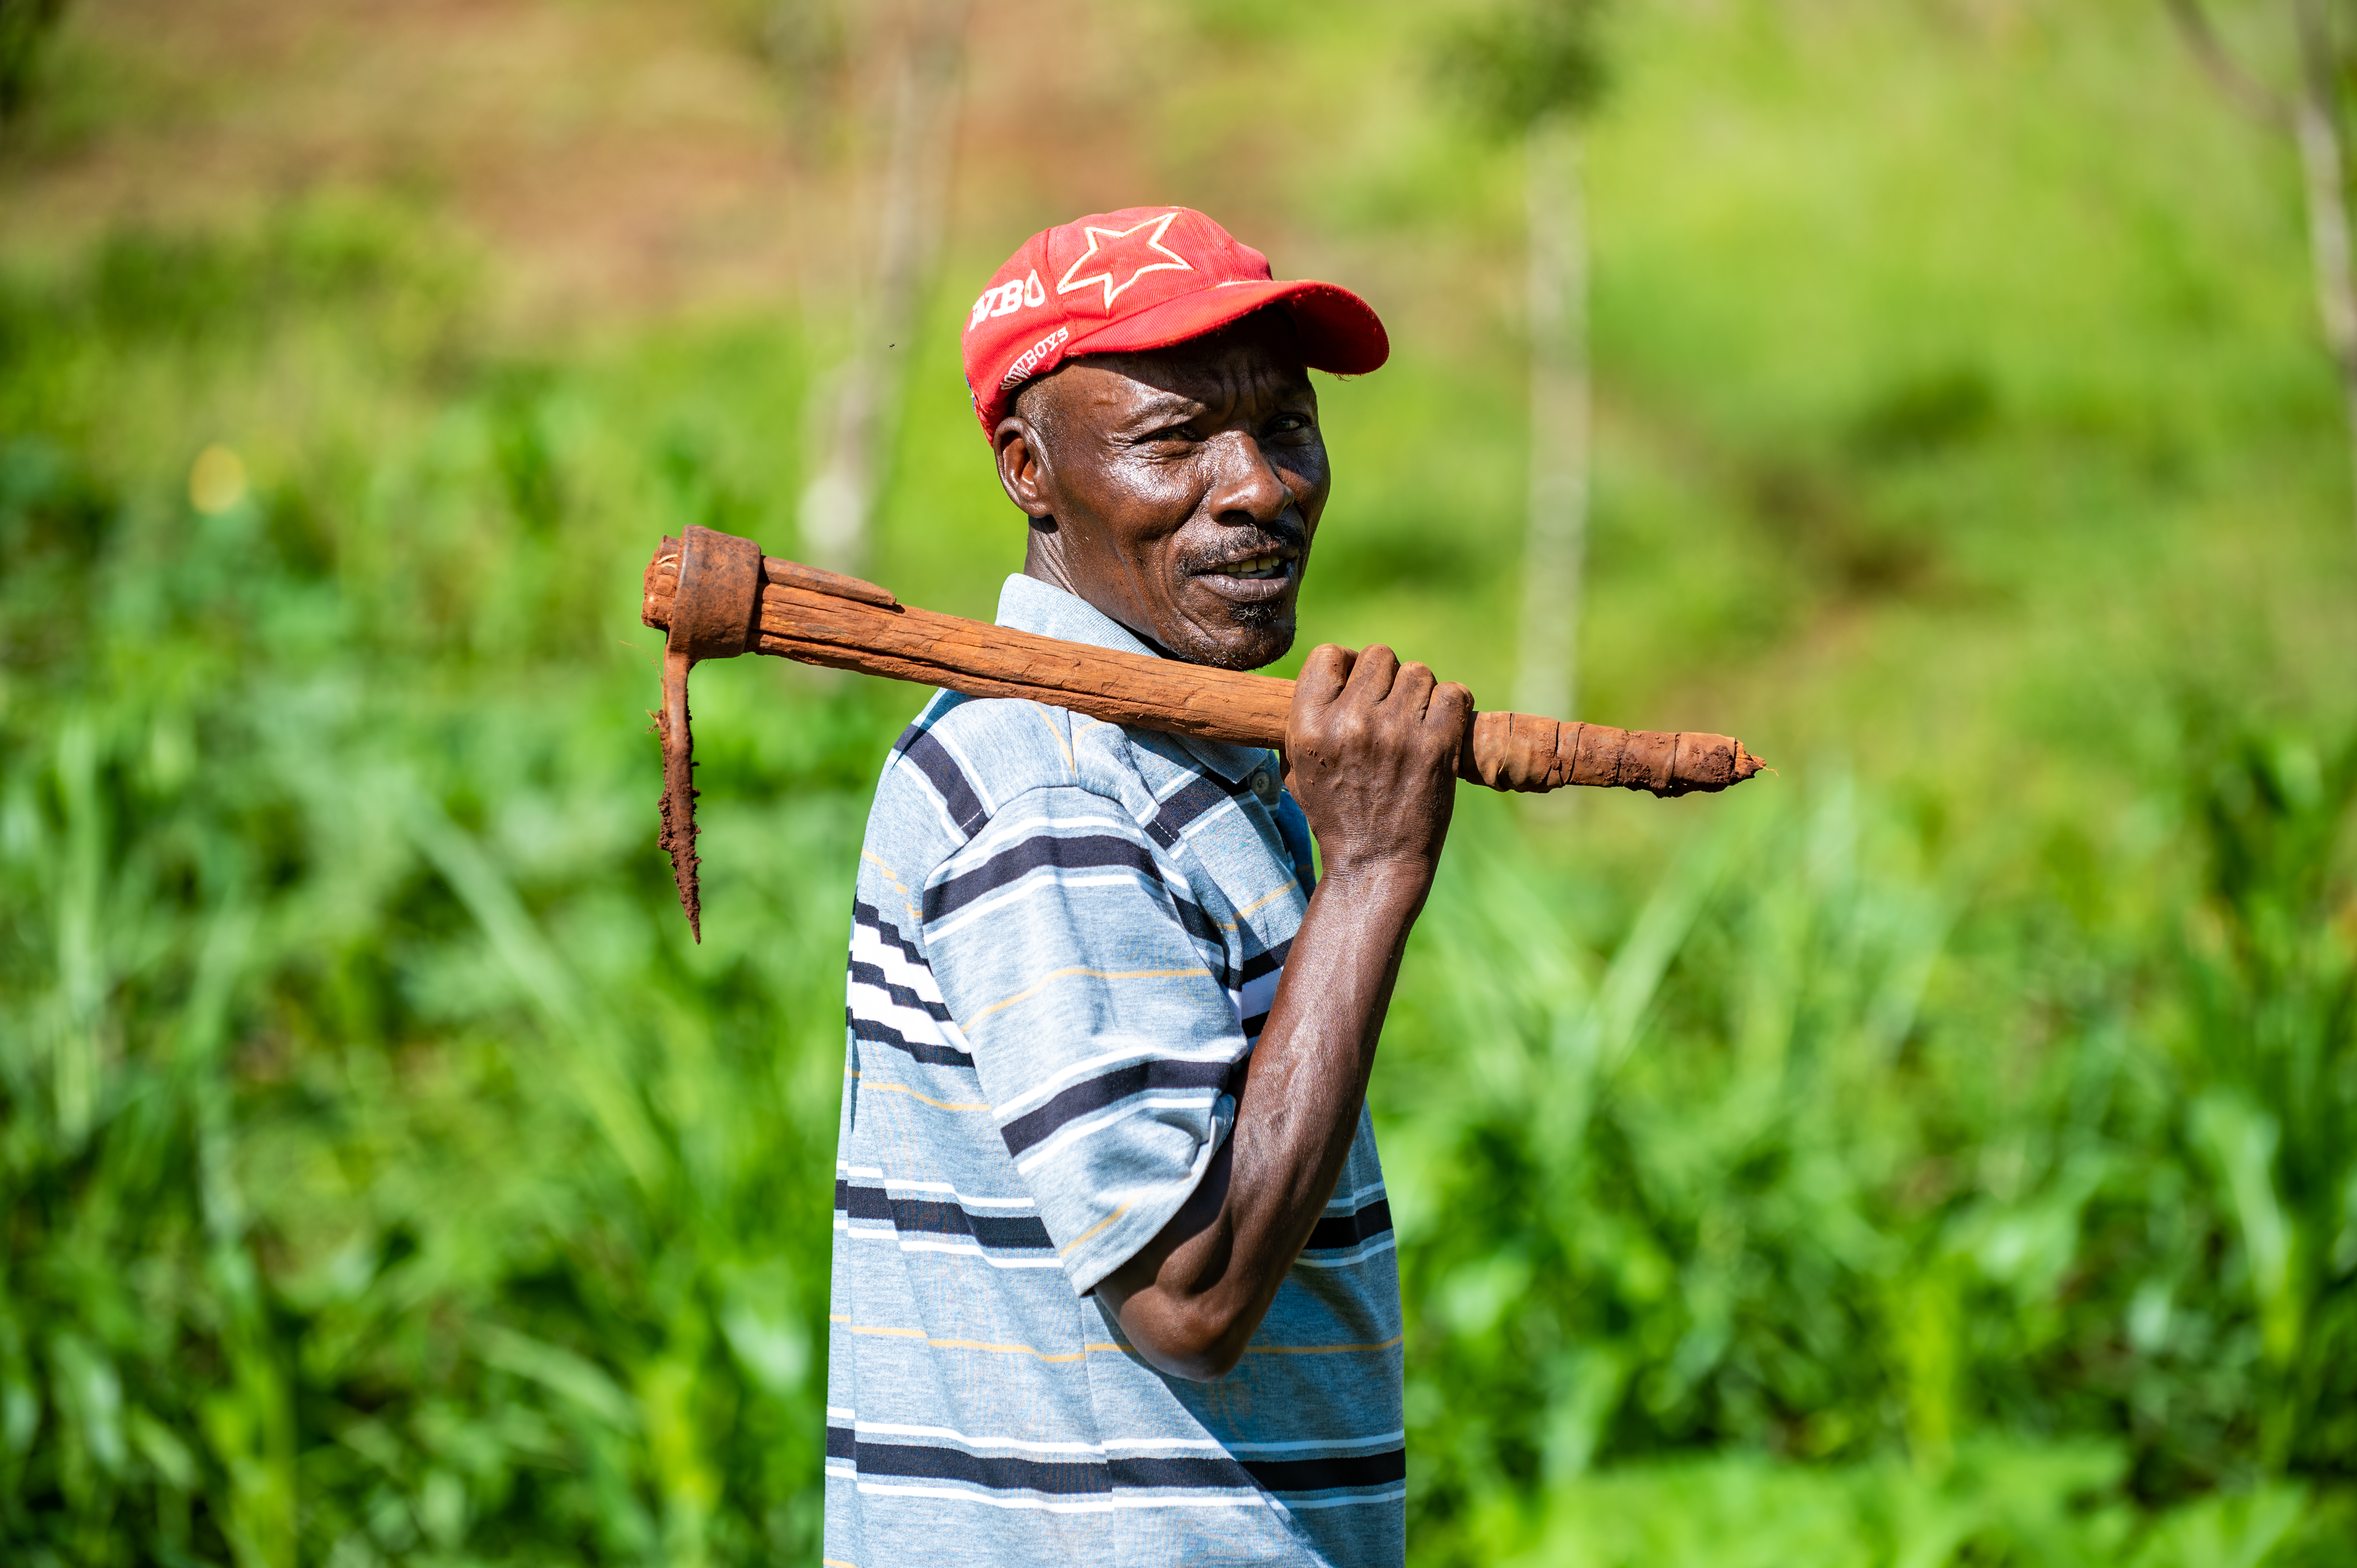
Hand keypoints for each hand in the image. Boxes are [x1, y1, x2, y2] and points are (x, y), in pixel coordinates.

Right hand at [1284, 645, 1469, 889]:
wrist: (1373, 866)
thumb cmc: (1335, 817)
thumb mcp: (1299, 767)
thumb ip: (1308, 718)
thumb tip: (1332, 675)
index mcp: (1308, 725)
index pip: (1329, 654)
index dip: (1348, 665)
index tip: (1358, 685)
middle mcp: (1350, 722)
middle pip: (1379, 656)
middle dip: (1387, 679)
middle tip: (1391, 709)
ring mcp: (1395, 732)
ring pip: (1419, 672)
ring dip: (1420, 693)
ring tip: (1415, 723)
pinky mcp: (1436, 746)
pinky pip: (1453, 693)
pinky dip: (1452, 704)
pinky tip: (1442, 724)